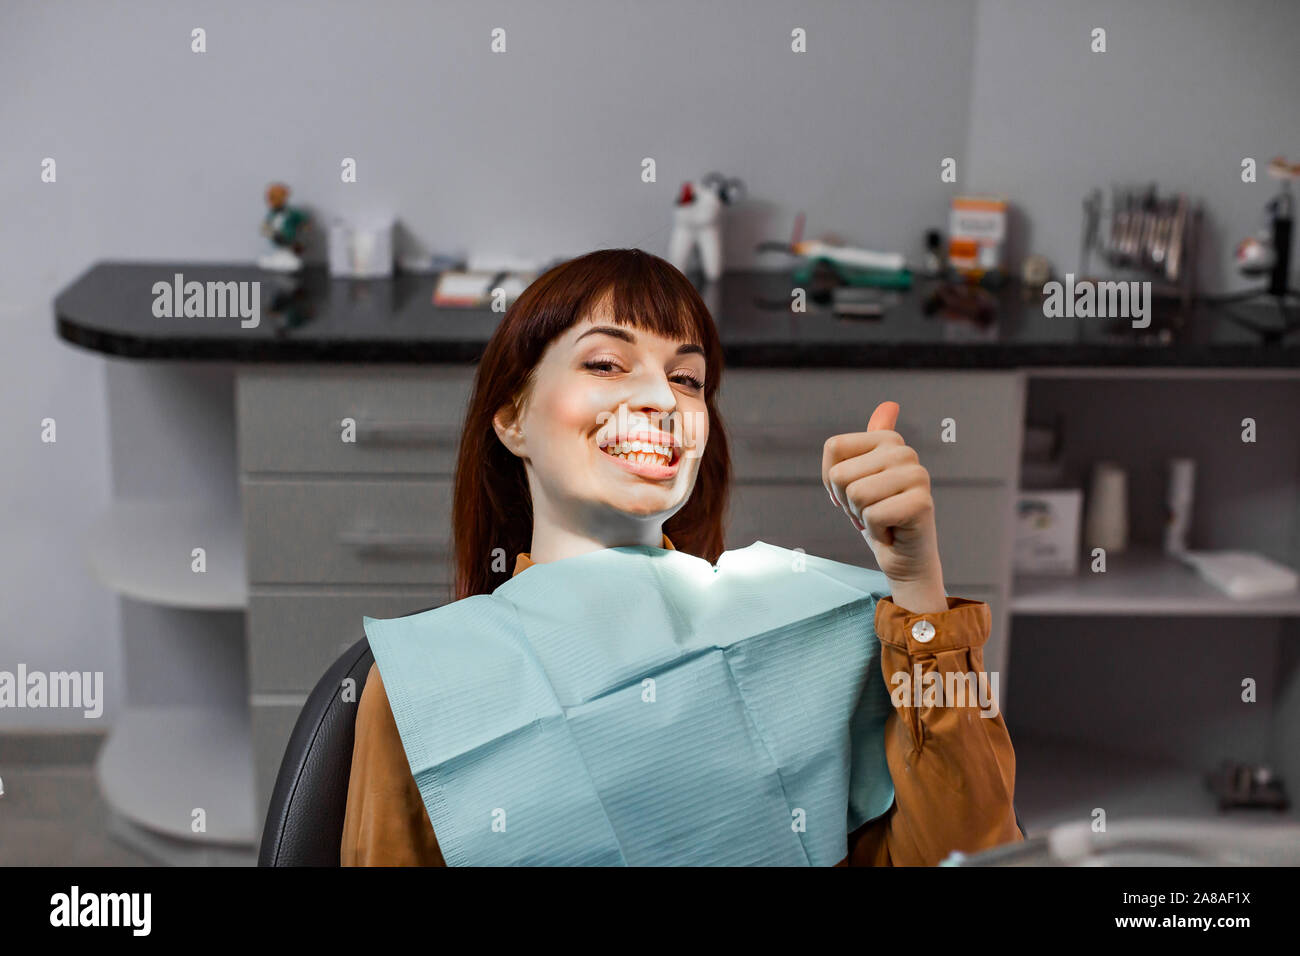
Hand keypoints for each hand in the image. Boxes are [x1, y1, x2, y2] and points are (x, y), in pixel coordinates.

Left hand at [822, 401, 947, 613]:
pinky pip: (871, 515)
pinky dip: (876, 531)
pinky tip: (893, 530)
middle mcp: (905, 451)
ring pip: (855, 495)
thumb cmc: (878, 517)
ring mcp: (916, 475)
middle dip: (848, 502)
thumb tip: (890, 404)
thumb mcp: (860, 477)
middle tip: (871, 510)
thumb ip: (866, 442)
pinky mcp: (921, 502)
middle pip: (840, 474)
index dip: (833, 480)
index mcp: (888, 439)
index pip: (833, 447)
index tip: (854, 494)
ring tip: (883, 519)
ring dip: (861, 517)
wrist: (904, 558)